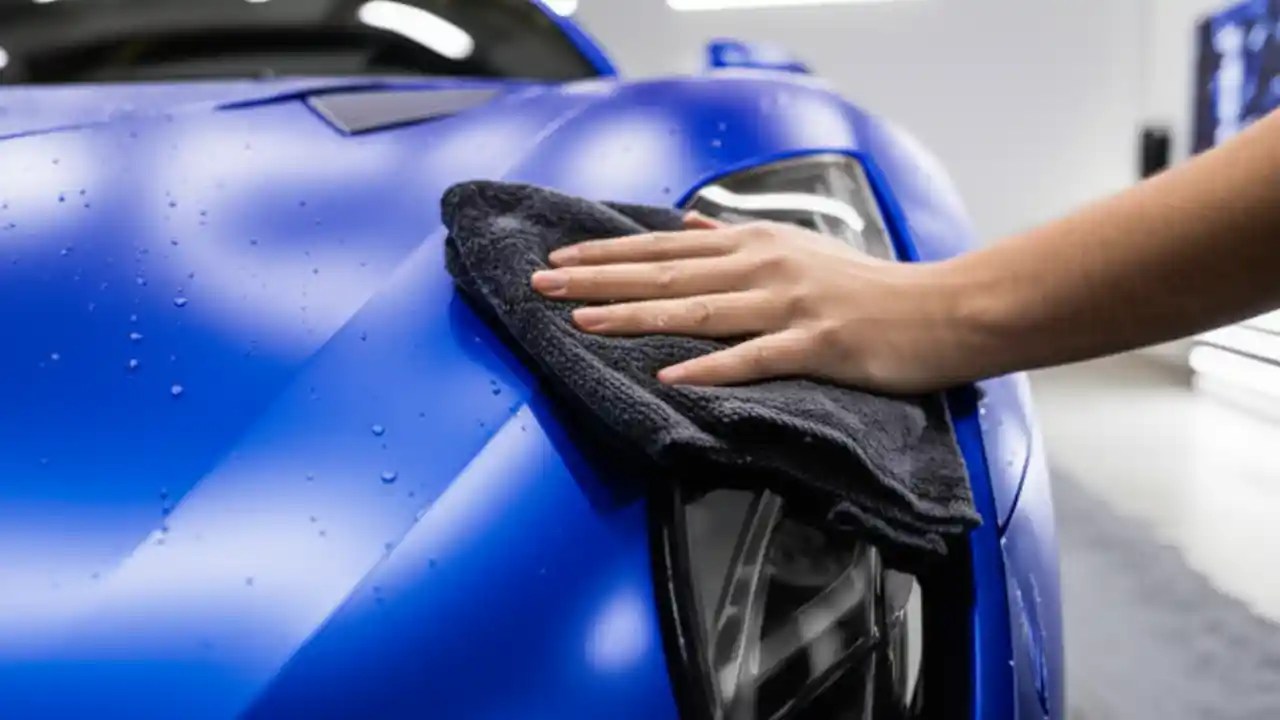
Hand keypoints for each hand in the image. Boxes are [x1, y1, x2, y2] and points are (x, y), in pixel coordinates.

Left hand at [530, 213, 973, 391]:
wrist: (938, 310)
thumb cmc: (868, 285)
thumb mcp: (797, 246)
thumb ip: (738, 236)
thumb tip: (688, 222)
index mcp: (756, 243)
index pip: (665, 246)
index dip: (608, 253)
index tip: (560, 259)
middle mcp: (764, 266)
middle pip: (667, 273)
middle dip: (599, 279)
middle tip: (542, 284)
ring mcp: (789, 304)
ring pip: (698, 310)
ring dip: (636, 316)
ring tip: (583, 322)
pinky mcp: (816, 345)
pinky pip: (755, 358)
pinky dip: (711, 368)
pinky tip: (670, 377)